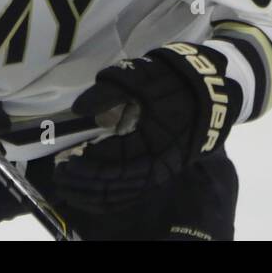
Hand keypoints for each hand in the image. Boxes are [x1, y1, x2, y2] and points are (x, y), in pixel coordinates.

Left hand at [52, 43, 242, 212]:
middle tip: (60, 175)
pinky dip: (112, 195)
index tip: (62, 161)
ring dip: (94, 193)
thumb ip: (107, 92)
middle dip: (83, 184)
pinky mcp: (163, 171)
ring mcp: (162, 171)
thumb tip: (79, 108)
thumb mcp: (140, 77)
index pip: (109, 166)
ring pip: (123, 194)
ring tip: (71, 185)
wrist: (211, 86)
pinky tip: (94, 191)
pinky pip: (134, 191)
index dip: (83, 167)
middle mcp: (157, 165)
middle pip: (113, 187)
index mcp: (151, 143)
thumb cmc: (173, 79)